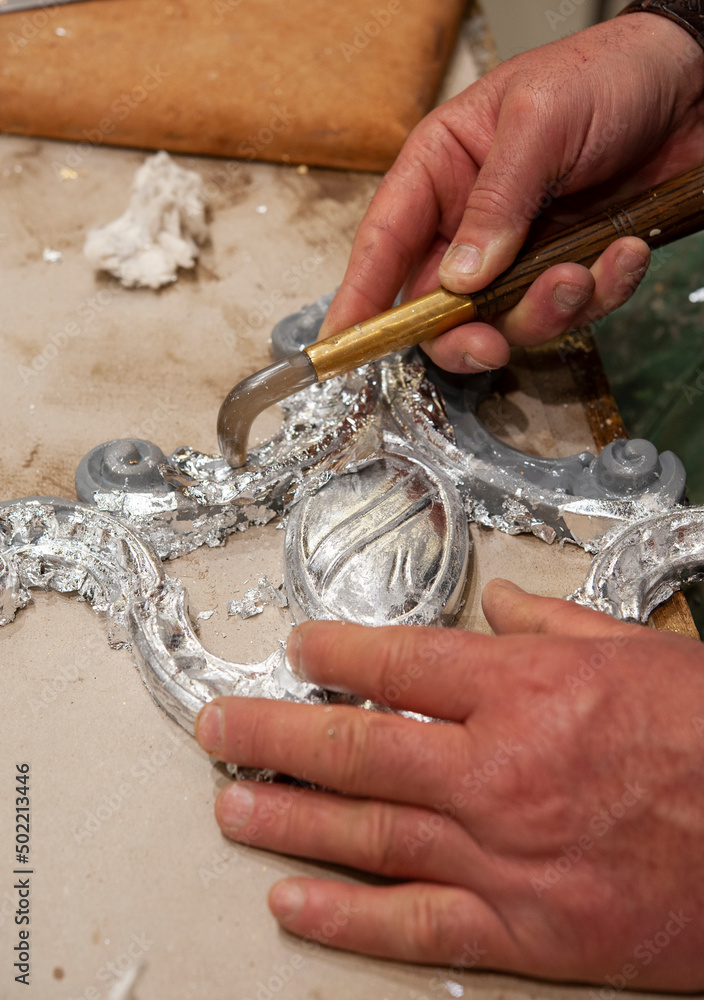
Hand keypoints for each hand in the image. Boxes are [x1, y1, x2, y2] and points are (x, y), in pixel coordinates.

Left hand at [195, 580, 703, 987]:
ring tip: (233, 806)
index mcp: (529, 687)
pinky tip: (292, 903)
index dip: (334, 652)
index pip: (399, 662)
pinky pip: (416, 923)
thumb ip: (555, 622)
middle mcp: (500, 766)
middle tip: (223, 728)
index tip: (298, 649)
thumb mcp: (640, 650)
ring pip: (366, 832)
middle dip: (276, 733)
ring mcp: (505, 853)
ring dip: (288, 817)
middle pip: (357, 744)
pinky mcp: (528, 929)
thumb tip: (499, 602)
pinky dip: (345, 917)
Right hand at [319, 14, 703, 372]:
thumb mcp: (540, 122)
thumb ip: (497, 200)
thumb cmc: (606, 75)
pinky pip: (569, 311)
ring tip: (584, 268)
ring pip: (505, 321)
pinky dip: (600, 294)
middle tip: (492, 345)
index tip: (339, 345)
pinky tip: (624, 253)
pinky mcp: (566, 268)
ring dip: (545, 311)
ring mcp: (518, 251)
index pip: (382, 243)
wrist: (694, 85)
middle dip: (466, 335)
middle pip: (438, 308)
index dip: (358, 299)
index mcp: (441, 170)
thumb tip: (459, 278)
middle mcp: (471, 220)